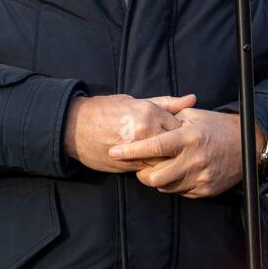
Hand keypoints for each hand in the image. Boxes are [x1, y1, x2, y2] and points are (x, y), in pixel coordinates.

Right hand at [64, 93, 196, 172]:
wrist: (75, 127)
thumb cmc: (105, 110)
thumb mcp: (135, 101)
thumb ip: (166, 103)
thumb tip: (192, 98)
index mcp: (149, 112)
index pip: (180, 126)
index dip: (182, 132)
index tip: (181, 134)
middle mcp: (146, 131)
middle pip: (175, 145)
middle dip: (178, 148)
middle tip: (178, 148)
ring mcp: (137, 150)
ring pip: (164, 160)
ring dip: (166, 160)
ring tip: (165, 157)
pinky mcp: (129, 165)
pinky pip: (150, 170)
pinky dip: (153, 168)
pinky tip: (150, 163)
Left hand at [107, 110, 266, 198]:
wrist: (248, 145)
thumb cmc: (215, 126)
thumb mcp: (193, 115)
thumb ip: (169, 117)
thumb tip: (144, 118)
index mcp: (188, 137)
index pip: (154, 146)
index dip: (131, 151)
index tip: (114, 152)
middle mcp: (194, 159)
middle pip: (155, 176)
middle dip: (142, 173)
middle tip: (139, 165)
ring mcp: (201, 177)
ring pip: (166, 187)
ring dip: (157, 180)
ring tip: (158, 168)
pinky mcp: (206, 190)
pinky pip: (181, 192)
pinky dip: (173, 185)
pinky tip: (176, 173)